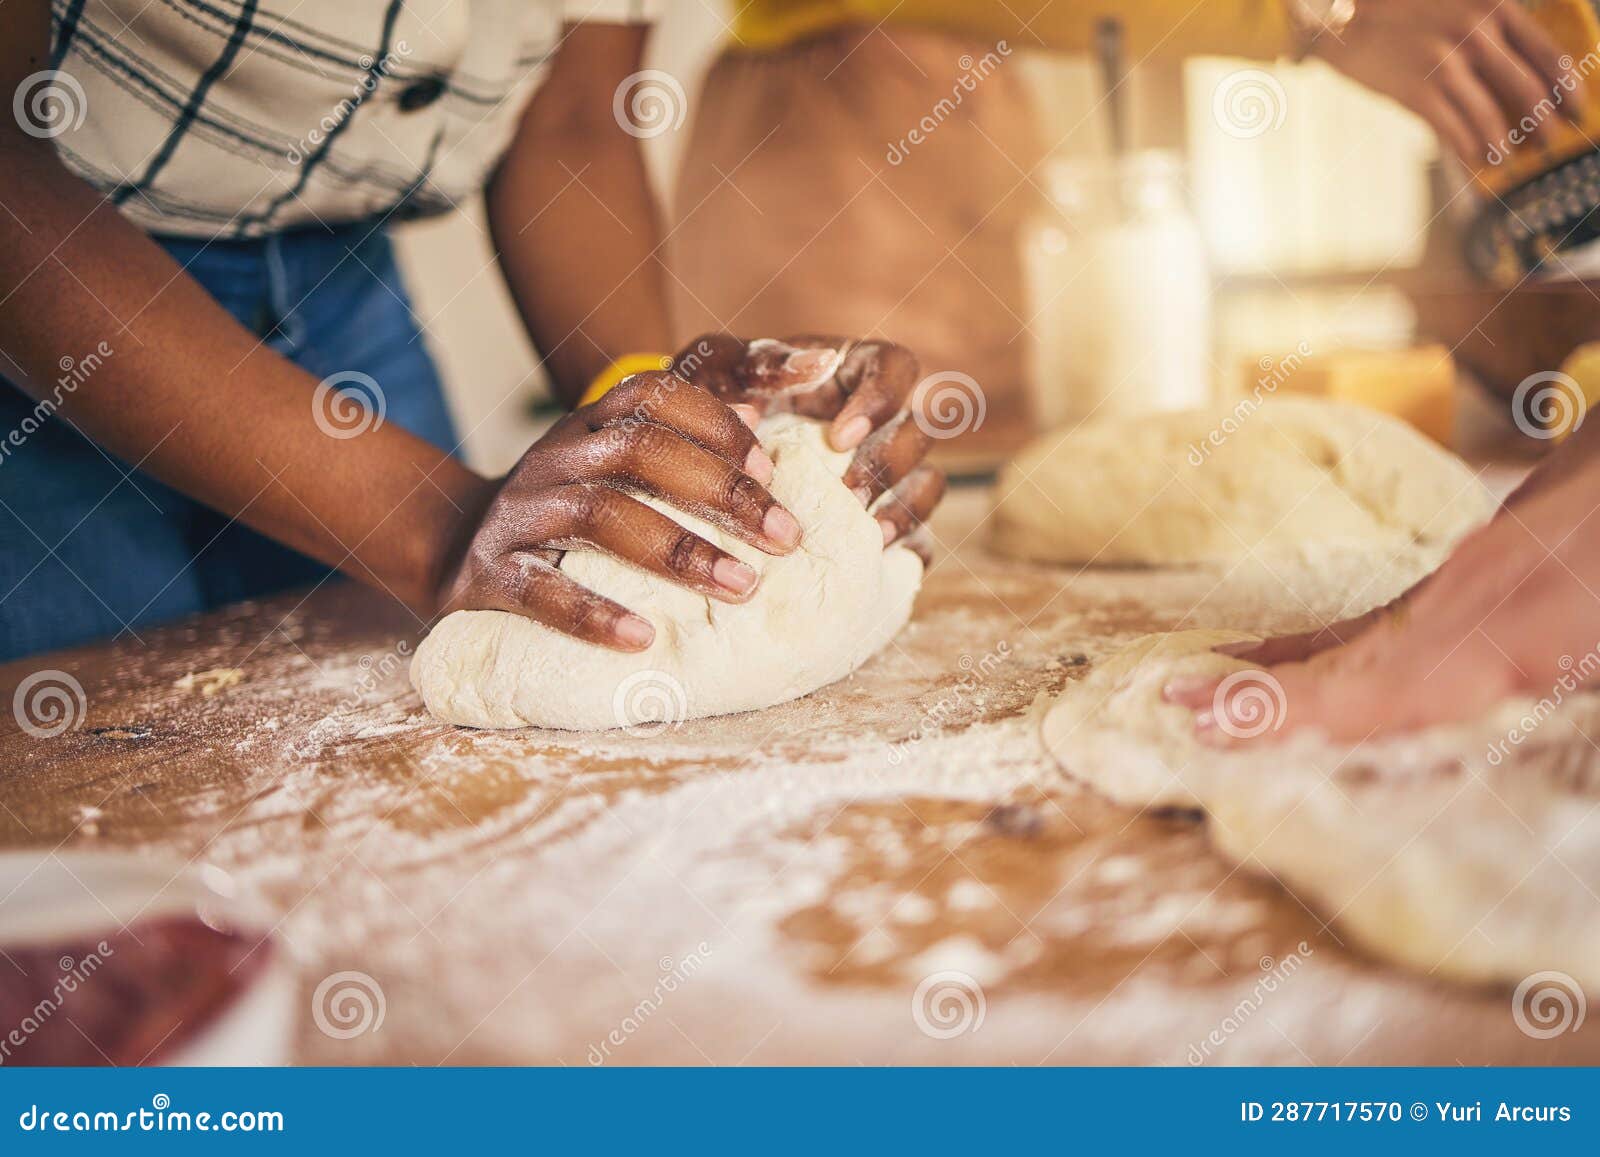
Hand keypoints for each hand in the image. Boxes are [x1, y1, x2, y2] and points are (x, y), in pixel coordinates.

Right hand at [435, 374, 800, 650]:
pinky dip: (594, 614)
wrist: (451, 549)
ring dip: (678, 550)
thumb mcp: (609, 467)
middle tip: (784, 539)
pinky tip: (644, 637)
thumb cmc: (561, 514)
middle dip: (721, 491)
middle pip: (640, 451)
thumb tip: (761, 421)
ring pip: (599, 513)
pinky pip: (541, 590)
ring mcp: (517, 512)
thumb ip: (676, 442)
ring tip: (741, 586)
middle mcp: (551, 457)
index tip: (773, 473)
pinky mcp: (489, 574)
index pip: (654, 396)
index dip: (717, 426)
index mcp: (586, 426)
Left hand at [672, 333, 947, 548]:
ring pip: (928, 480)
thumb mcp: (718, 372)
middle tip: (847, 491)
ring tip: (863, 529)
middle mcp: (877, 421)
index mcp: (848, 372)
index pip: (895, 367)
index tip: (841, 436)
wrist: (688, 469)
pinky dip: (907, 544)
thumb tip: (817, 363)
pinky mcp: (883, 521)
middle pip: (920, 429)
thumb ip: (758, 360)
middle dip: (890, 462)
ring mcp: (884, 474)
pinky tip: (872, 554)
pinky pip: (921, 535)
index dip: (883, 399)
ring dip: (903, 504)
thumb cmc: (708, 407)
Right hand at [1310, 0, 1584, 164]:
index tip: (1577, 110)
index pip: (1548, 54)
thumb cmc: (1399, 9)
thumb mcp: (1454, 1)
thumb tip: (1516, 71)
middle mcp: (1477, 32)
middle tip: (1548, 143)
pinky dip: (1470, 149)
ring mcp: (1447, 63)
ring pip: (1492, 116)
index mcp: (1494, 5)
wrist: (1342, 14)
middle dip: (1544, 124)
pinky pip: (1455, 129)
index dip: (1569, 90)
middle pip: (1528, 90)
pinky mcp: (1417, 90)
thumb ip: (1487, 26)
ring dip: (1504, 144)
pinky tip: (1476, 160)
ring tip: (1508, 158)